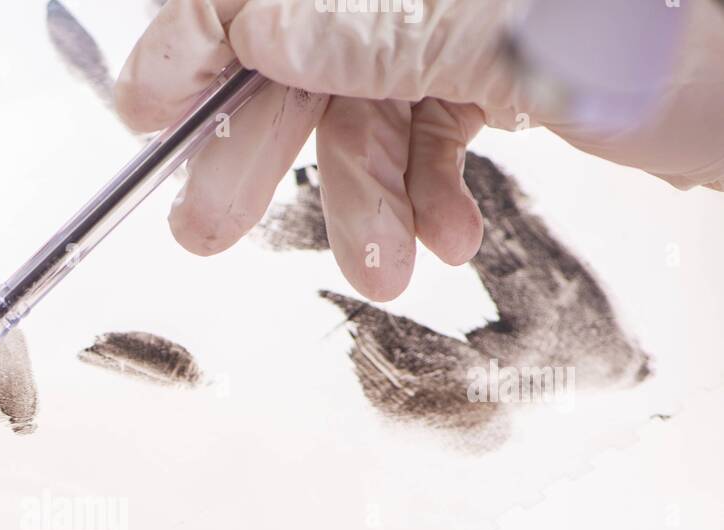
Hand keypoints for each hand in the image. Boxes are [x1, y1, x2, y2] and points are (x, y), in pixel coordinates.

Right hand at [116, 0, 723, 299]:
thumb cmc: (616, 21)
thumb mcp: (414, 13)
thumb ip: (297, 23)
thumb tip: (194, 56)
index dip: (192, 49)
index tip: (149, 118)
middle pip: (300, 51)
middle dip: (260, 152)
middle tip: (209, 227)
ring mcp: (457, 14)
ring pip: (365, 113)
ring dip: (363, 204)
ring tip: (379, 267)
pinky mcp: (501, 63)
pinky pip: (430, 134)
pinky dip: (426, 197)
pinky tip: (441, 236)